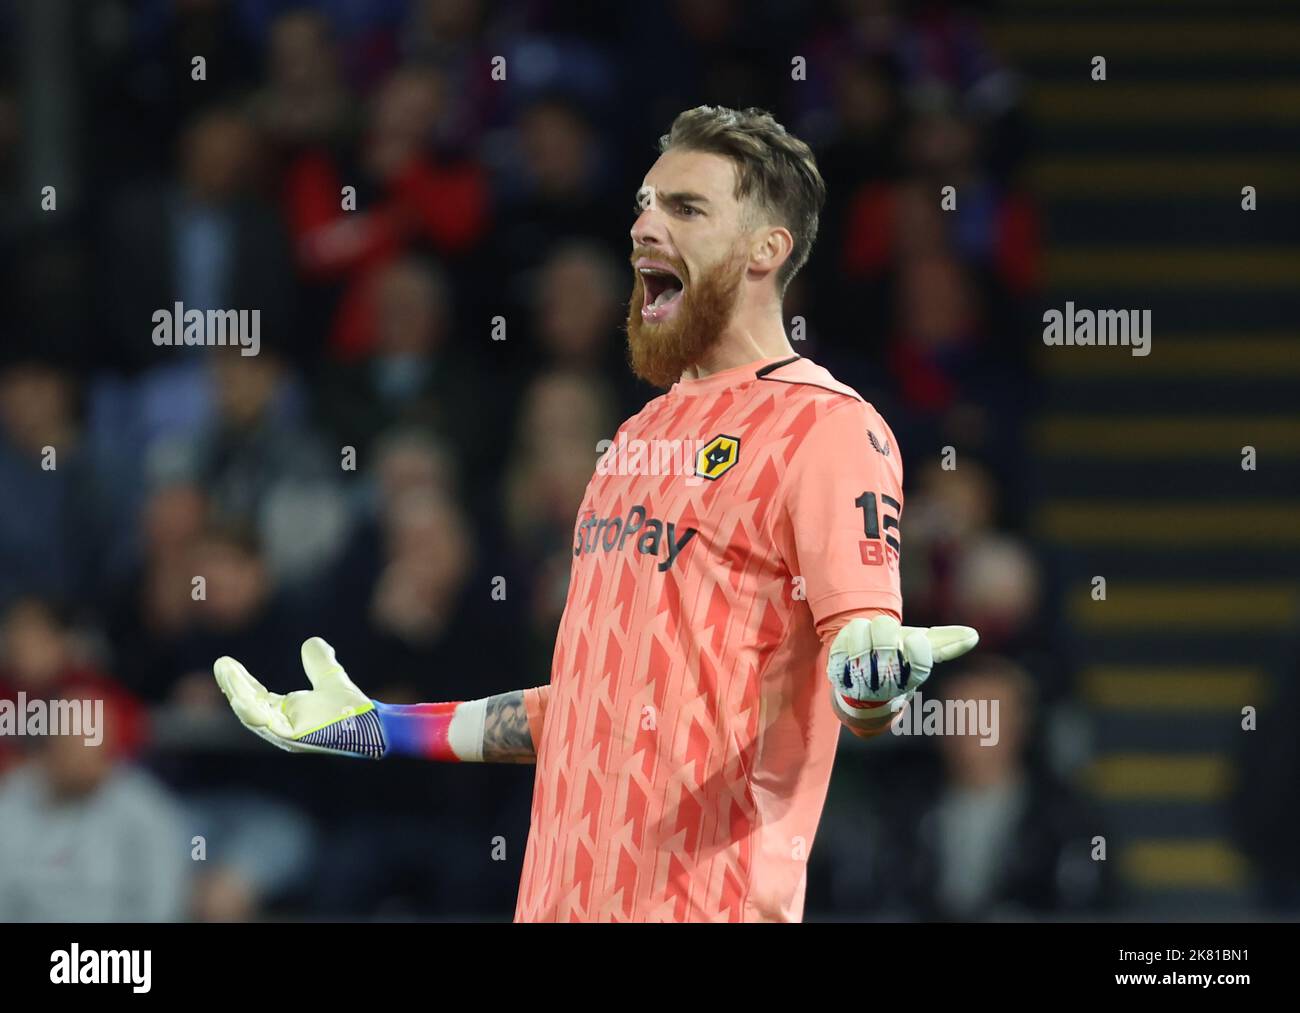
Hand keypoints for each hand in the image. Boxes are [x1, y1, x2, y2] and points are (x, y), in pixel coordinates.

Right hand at [213, 637, 384, 757]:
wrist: (374, 726)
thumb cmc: (353, 710)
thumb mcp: (331, 679)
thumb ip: (320, 663)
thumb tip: (312, 642)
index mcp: (285, 713)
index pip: (254, 695)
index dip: (238, 680)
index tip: (226, 662)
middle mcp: (280, 726)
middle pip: (247, 704)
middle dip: (232, 685)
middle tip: (221, 665)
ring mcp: (285, 734)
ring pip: (252, 715)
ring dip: (238, 693)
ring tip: (227, 674)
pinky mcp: (294, 739)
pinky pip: (268, 726)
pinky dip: (253, 713)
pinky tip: (242, 699)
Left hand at [828, 615, 977, 715]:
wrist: (863, 677)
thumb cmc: (897, 660)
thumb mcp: (921, 650)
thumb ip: (946, 642)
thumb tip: (974, 635)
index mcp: (910, 678)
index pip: (919, 667)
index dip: (917, 651)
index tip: (915, 638)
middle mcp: (887, 685)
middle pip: (886, 649)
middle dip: (884, 631)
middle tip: (883, 628)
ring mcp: (861, 682)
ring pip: (862, 644)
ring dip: (865, 630)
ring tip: (868, 632)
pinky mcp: (838, 675)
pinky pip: (840, 648)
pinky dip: (846, 636)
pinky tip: (852, 636)